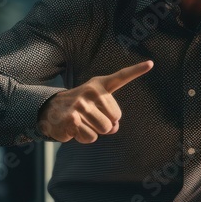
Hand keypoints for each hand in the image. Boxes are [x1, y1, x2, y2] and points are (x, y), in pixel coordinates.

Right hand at [37, 60, 152, 143]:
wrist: (49, 111)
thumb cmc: (80, 109)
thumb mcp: (97, 107)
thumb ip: (111, 115)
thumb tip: (114, 127)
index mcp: (100, 85)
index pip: (121, 76)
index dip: (137, 70)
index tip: (151, 63)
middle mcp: (91, 91)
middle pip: (115, 118)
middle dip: (106, 124)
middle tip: (90, 117)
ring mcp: (81, 104)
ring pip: (104, 129)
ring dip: (95, 131)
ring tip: (83, 122)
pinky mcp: (72, 118)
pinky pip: (91, 137)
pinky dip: (84, 138)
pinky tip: (74, 128)